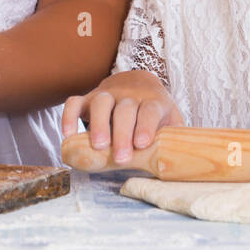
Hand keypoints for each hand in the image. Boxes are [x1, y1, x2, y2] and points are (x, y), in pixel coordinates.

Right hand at [60, 70, 183, 164]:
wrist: (139, 84)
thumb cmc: (156, 113)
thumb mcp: (170, 121)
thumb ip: (174, 138)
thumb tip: (181, 165)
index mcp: (153, 101)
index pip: (150, 110)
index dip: (146, 125)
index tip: (142, 143)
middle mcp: (129, 95)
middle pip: (125, 109)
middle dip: (122, 133)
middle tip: (121, 157)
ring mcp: (107, 94)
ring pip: (101, 103)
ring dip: (99, 124)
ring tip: (98, 146)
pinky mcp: (87, 98)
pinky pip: (73, 103)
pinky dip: (68, 117)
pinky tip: (68, 136)